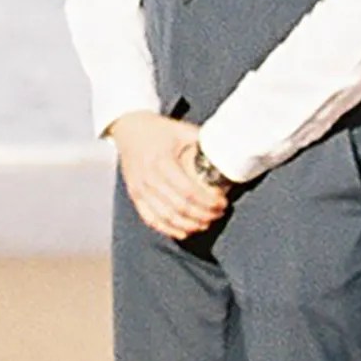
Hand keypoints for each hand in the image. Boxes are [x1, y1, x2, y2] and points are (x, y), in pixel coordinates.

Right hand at [110, 113, 231, 244]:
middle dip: (203, 215)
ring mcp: (139, 188)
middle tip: (218, 213)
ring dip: (189, 225)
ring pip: (166, 218)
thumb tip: (232, 151)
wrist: (129, 128)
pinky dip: (168, 230)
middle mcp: (148, 177)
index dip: (208, 202)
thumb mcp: (183, 130)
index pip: (188, 191)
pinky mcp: (134, 195)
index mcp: (161, 161)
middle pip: (179, 207)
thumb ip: (206, 142)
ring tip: (206, 223)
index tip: (222, 203)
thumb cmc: (159, 130)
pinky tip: (185, 232)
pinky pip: (151, 219)